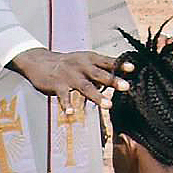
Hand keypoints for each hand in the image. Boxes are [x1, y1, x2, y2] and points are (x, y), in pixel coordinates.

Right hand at [8, 47, 132, 112]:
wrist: (39, 61)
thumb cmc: (68, 63)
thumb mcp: (85, 61)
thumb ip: (102, 69)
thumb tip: (123, 76)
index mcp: (90, 59)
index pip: (108, 61)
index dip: (120, 64)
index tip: (133, 68)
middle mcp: (81, 66)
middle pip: (99, 74)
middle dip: (113, 80)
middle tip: (126, 86)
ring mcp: (69, 76)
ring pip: (85, 87)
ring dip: (97, 96)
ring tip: (108, 105)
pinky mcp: (57, 85)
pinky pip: (63, 96)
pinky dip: (67, 105)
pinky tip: (71, 113)